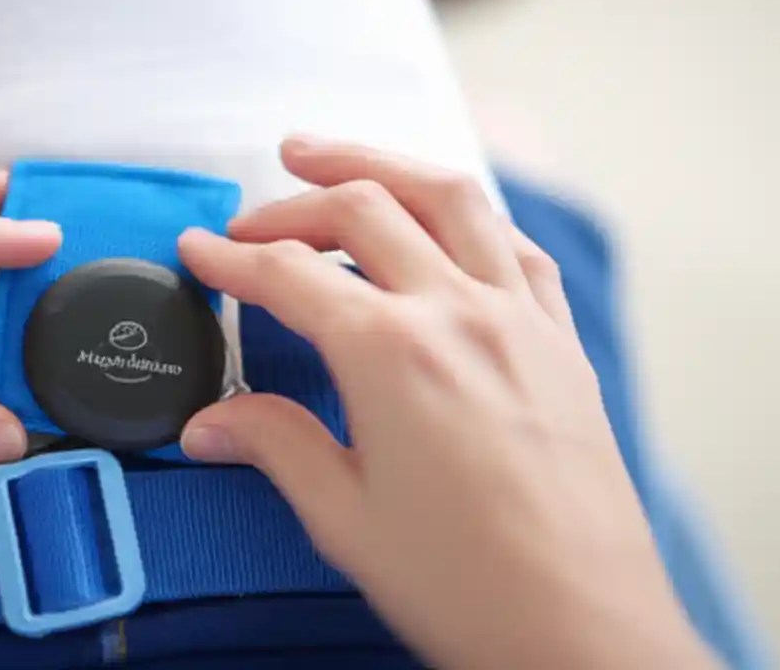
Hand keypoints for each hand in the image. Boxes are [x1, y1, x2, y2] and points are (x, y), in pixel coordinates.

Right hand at [178, 137, 714, 668]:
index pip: (288, 276)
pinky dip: (467, 213)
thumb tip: (210, 423)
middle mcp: (459, 313)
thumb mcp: (343, 517)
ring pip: (448, 197)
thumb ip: (273, 445)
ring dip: (382, 163)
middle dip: (292, 201)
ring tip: (332, 156)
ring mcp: (520, 319)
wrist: (582, 629)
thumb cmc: (465, 586)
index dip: (230, 258)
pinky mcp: (560, 342)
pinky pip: (514, 245)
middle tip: (248, 215)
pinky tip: (443, 218)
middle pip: (363, 210)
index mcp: (392, 354)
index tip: (197, 251)